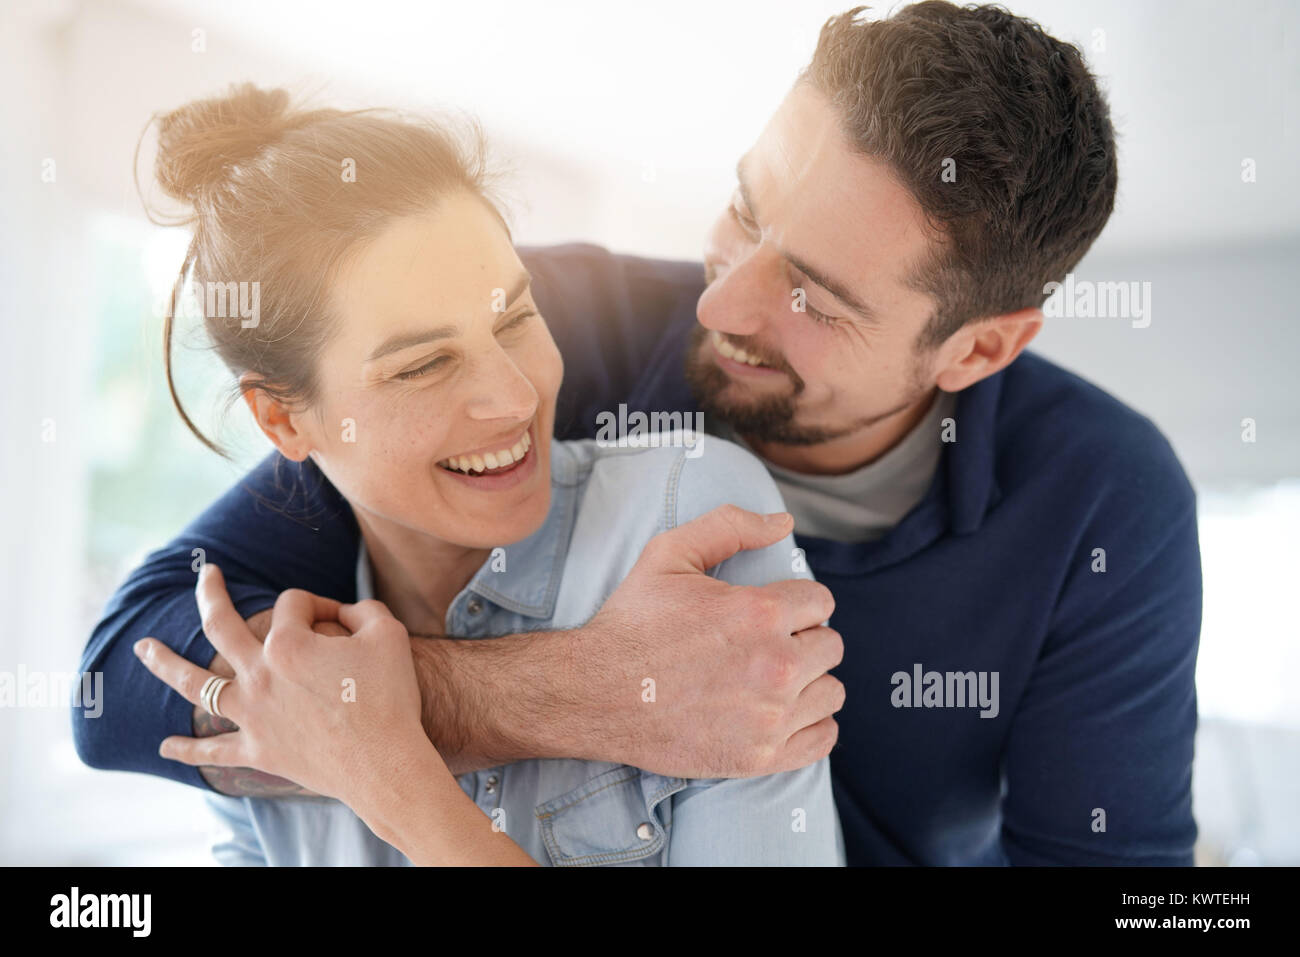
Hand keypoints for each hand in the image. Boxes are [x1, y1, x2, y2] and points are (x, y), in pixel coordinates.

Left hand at [134, 564, 429, 808]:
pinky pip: (214, 751)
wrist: (385, 763)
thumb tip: (342, 612)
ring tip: (142, 648)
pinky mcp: (258, 752)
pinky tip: (164, 745)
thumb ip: (362, 610)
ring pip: (197, 685)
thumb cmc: (390, 696)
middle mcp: (259, 675)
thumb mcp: (388, 634)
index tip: (344, 621)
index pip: (294, 605)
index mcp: (288, 643)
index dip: (321, 605)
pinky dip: (188, 749)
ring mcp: (253, 715)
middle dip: (211, 594)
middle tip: (205, 575)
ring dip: (166, 663)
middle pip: (221, 626)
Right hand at [578, 505, 843, 777]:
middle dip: (804, 639)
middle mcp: (775, 666)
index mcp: (760, 613)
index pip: (821, 602)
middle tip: (768, 646)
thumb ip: (730, 526)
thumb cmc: (631, 623)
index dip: (796, 603)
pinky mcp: (761, 757)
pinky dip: (811, 724)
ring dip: (809, 682)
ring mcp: (770, 717)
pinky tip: (783, 712)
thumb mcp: (669, 554)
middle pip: (830, 646)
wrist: (593, 694)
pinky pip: (822, 738)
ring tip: (772, 679)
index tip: (772, 614)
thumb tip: (783, 523)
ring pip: (831, 692)